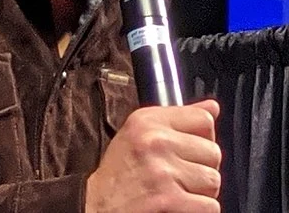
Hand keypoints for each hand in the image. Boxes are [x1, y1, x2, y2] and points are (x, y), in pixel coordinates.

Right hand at [86, 99, 220, 212]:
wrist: (96, 206)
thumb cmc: (120, 172)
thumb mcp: (140, 132)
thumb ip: (178, 118)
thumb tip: (213, 108)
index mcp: (148, 120)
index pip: (203, 120)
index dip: (204, 138)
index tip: (192, 149)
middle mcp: (156, 141)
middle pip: (213, 152)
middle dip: (202, 168)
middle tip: (181, 176)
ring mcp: (163, 171)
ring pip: (213, 180)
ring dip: (201, 193)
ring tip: (179, 192)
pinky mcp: (169, 200)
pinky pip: (210, 207)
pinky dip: (199, 211)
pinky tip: (180, 207)